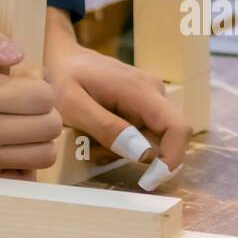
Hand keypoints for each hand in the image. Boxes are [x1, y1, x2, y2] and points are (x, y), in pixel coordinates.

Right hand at [0, 21, 61, 177]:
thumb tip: (17, 54)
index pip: (42, 96)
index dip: (41, 85)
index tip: (26, 81)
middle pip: (49, 127)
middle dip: (46, 110)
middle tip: (28, 103)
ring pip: (42, 155)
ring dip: (40, 137)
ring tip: (23, 124)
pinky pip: (22, 179)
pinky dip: (26, 163)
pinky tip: (13, 146)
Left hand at [43, 8, 191, 187]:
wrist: (60, 56)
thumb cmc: (61, 77)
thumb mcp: (73, 106)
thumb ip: (107, 128)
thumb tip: (144, 154)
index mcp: (141, 91)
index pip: (177, 128)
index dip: (172, 159)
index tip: (148, 181)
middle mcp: (154, 92)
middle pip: (161, 139)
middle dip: (131, 154)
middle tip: (91, 148)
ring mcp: (149, 96)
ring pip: (148, 139)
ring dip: (119, 147)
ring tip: (86, 136)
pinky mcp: (142, 102)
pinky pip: (140, 132)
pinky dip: (119, 139)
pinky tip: (94, 130)